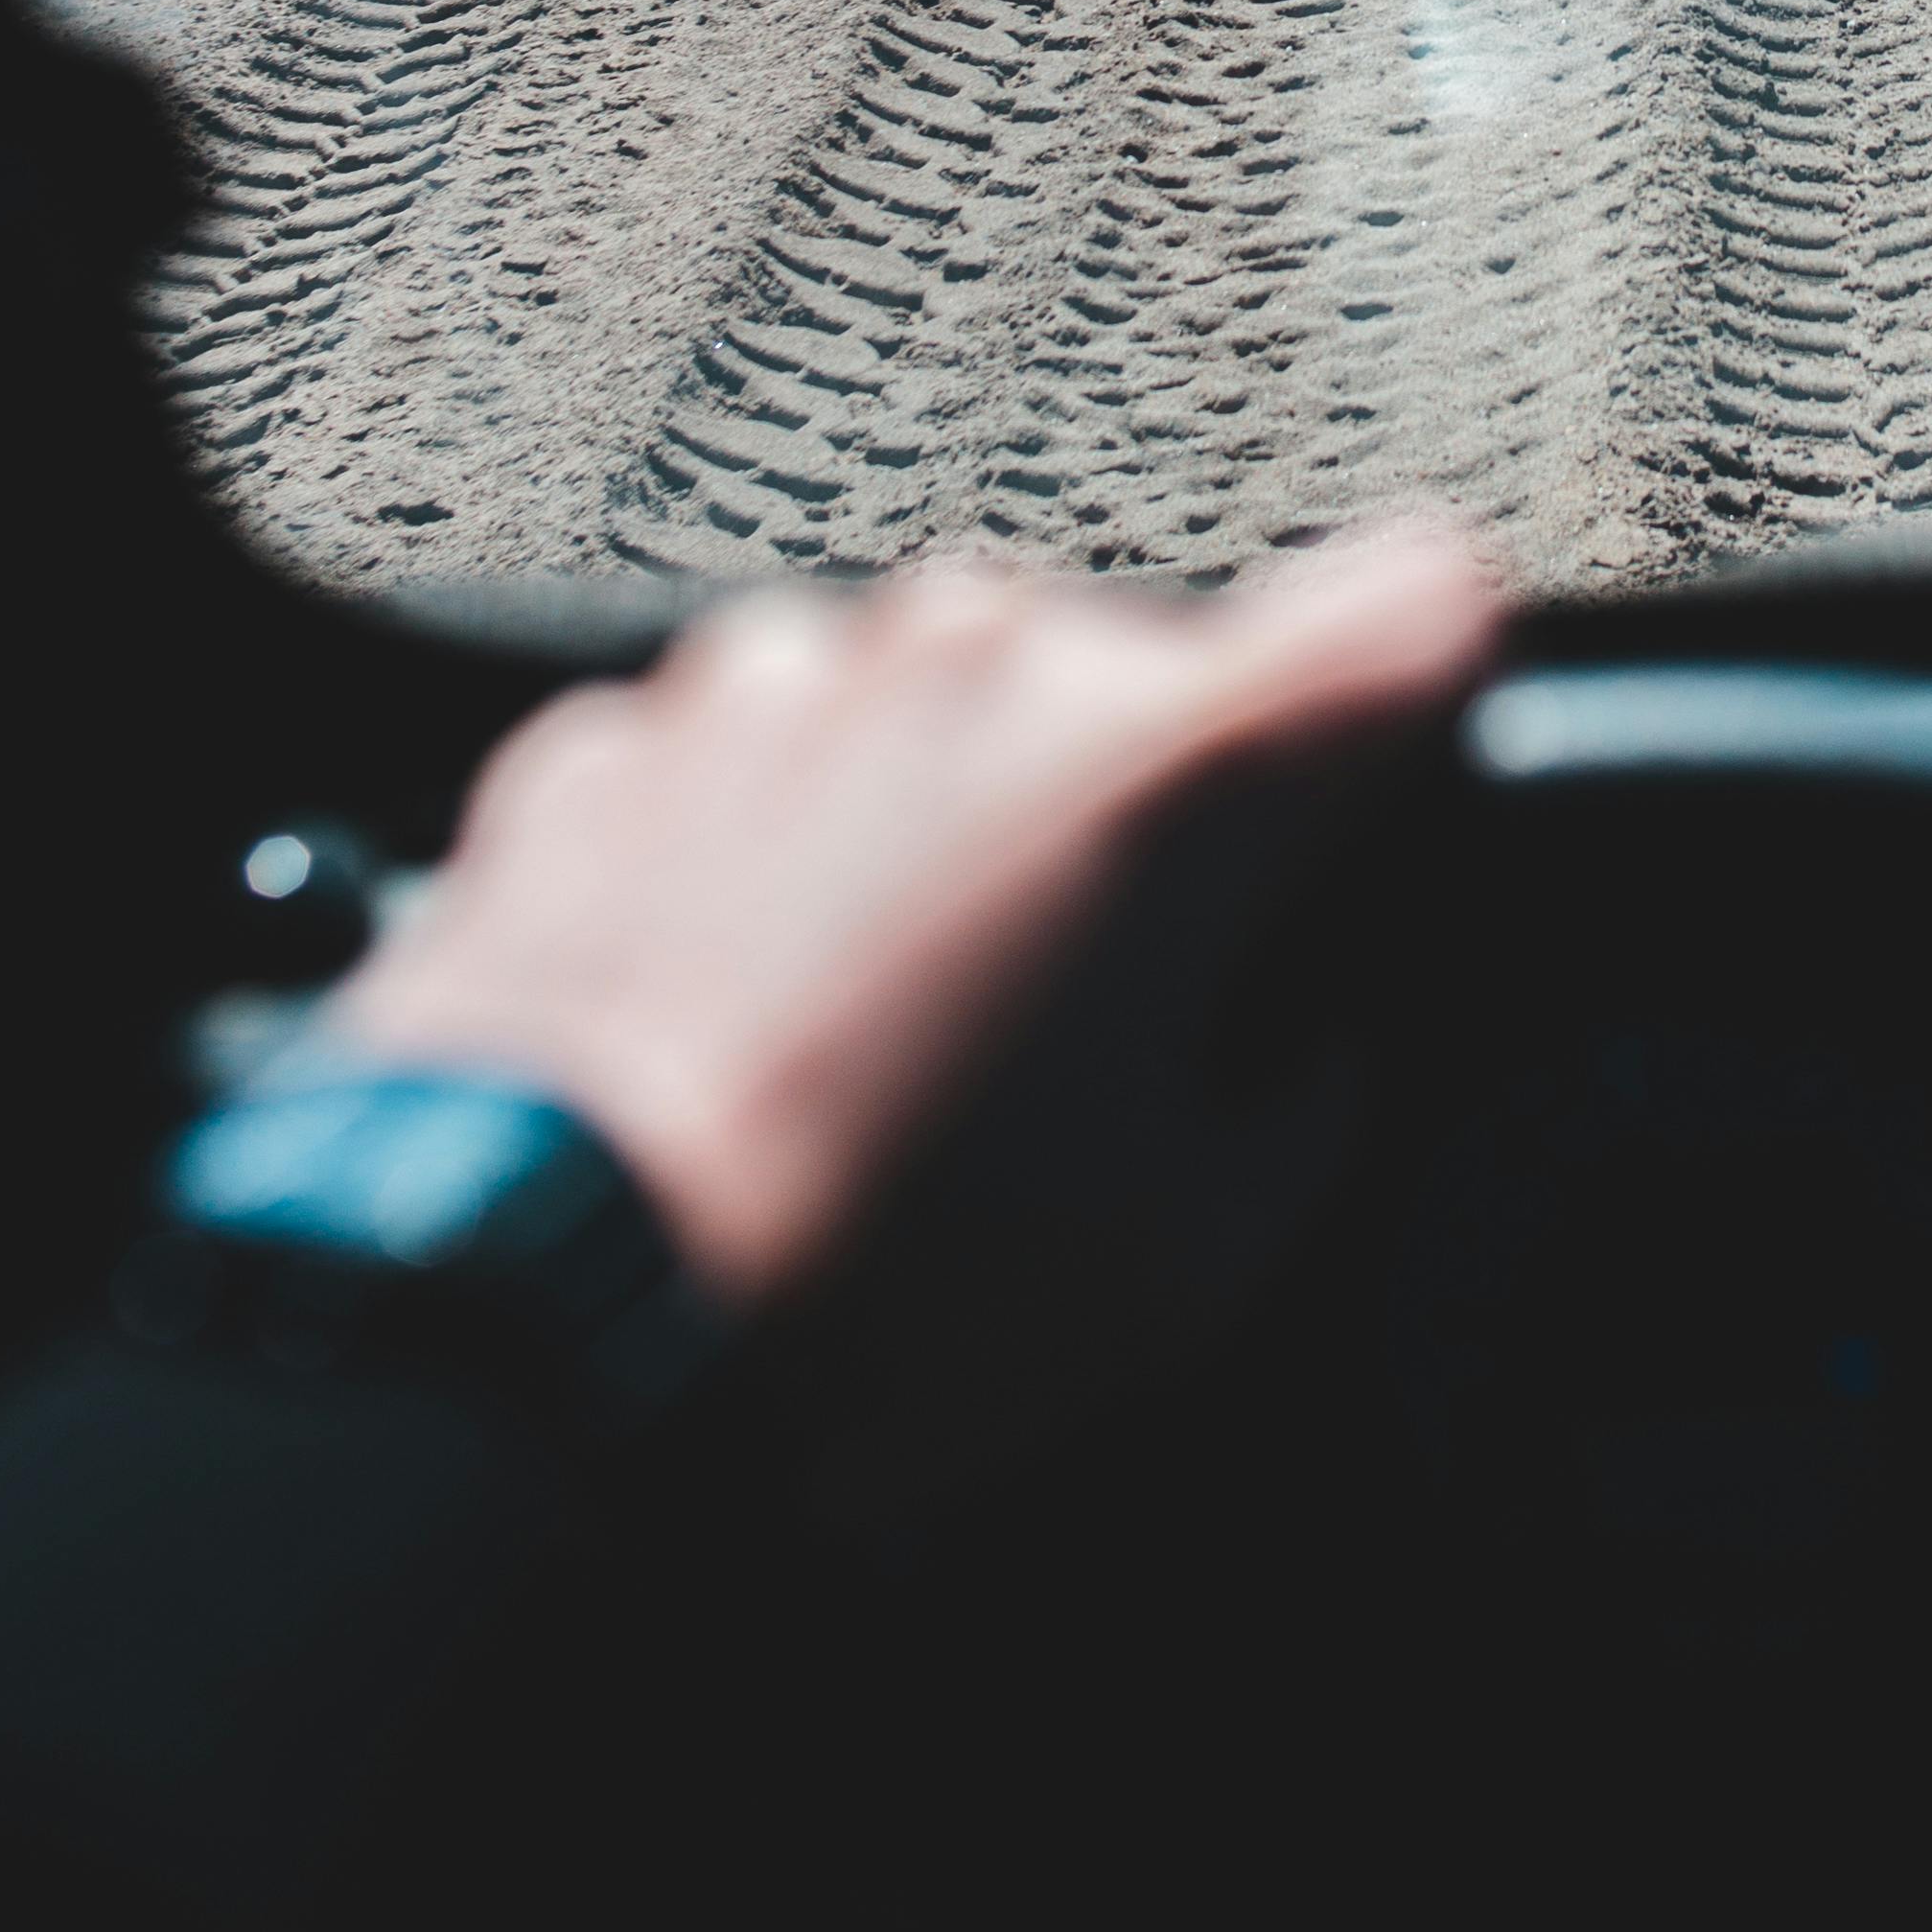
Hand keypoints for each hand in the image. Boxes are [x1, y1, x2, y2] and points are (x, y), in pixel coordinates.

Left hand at [320, 517, 1498, 1303]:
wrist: (510, 1335)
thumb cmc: (867, 1313)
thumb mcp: (1194, 1259)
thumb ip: (1302, 1085)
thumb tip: (1299, 1031)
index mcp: (1174, 766)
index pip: (1421, 596)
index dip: (1416, 697)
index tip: (1375, 790)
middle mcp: (984, 655)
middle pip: (1141, 681)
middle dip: (1125, 822)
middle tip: (1059, 1030)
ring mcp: (775, 675)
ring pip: (931, 709)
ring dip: (929, 830)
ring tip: (860, 1048)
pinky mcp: (608, 737)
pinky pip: (746, 759)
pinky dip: (755, 859)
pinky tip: (719, 1028)